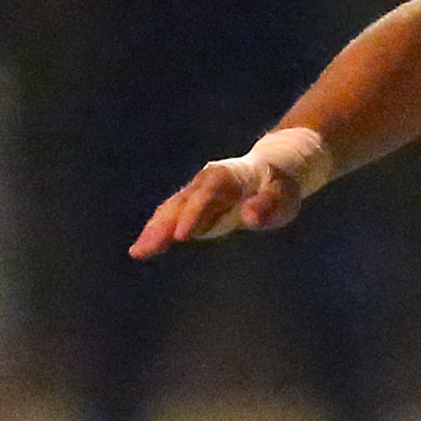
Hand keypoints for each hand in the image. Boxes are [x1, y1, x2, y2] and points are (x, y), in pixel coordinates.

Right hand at [130, 127, 331, 257]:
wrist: (273, 168)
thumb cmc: (280, 187)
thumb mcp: (283, 196)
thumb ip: (267, 206)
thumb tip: (249, 218)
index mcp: (226, 177)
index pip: (206, 196)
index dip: (193, 216)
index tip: (180, 236)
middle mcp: (205, 182)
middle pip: (180, 204)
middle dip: (163, 226)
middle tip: (145, 248)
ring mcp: (196, 193)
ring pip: (170, 210)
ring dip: (154, 231)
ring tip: (137, 252)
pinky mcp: (192, 204)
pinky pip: (170, 216)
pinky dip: (157, 231)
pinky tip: (142, 249)